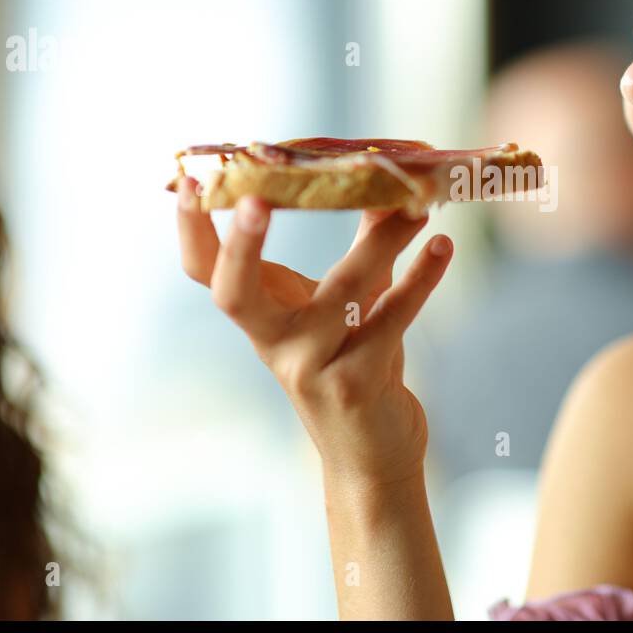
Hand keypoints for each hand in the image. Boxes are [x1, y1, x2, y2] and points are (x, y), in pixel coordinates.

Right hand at [175, 176, 452, 488]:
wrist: (372, 453)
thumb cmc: (354, 363)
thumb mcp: (347, 301)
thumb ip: (363, 242)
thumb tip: (388, 182)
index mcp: (261, 316)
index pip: (203, 270)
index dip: (191, 228)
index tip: (191, 179)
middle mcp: (273, 343)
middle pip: (233, 293)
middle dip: (240, 246)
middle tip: (258, 198)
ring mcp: (310, 367)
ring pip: (340, 292)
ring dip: (382, 243)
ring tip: (417, 208)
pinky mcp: (356, 386)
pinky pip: (389, 319)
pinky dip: (419, 280)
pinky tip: (441, 248)